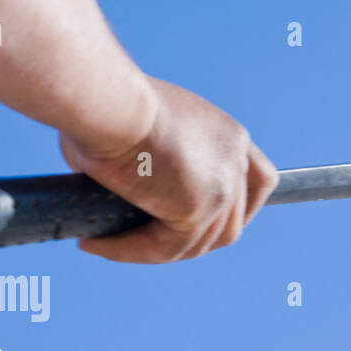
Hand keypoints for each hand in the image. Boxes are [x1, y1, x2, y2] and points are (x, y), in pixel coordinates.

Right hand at [58, 76, 278, 262]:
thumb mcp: (142, 131)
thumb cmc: (108, 103)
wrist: (107, 100)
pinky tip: (95, 244)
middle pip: (232, 223)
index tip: (199, 227)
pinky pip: (163, 248)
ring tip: (107, 245)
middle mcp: (234, 159)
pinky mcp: (197, 209)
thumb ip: (148, 162)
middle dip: (192, 242)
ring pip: (195, 244)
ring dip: (150, 250)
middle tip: (144, 245)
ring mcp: (221, 187)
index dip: (232, 211)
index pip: (255, 183)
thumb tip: (118, 185)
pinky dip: (128, 250)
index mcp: (227, 135)